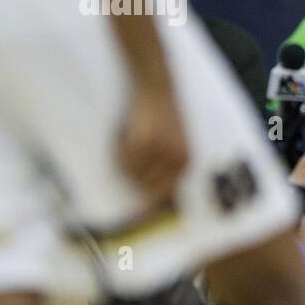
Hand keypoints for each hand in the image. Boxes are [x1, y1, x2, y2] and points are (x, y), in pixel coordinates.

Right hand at [118, 83, 187, 207]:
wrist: (158, 90)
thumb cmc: (162, 119)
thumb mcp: (172, 145)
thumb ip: (165, 170)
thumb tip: (148, 200)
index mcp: (185, 163)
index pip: (165, 194)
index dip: (149, 205)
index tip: (136, 214)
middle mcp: (176, 161)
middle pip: (146, 187)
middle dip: (134, 178)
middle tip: (130, 156)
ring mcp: (160, 153)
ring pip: (133, 174)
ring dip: (126, 162)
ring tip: (132, 140)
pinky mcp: (144, 143)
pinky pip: (124, 159)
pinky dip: (119, 149)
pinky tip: (127, 133)